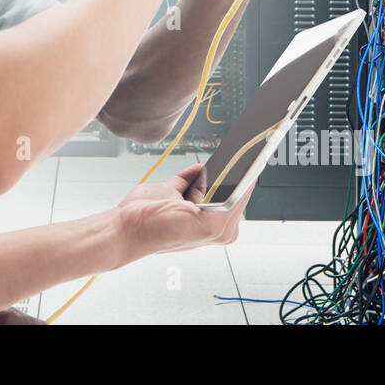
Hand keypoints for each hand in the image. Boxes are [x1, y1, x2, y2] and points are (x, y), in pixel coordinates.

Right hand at [114, 163, 255, 262]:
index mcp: (220, 228)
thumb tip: (244, 183)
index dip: (247, 178)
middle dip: (231, 172)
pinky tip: (199, 168)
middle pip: (226, 186)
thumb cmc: (164, 233)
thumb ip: (226, 205)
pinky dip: (194, 170)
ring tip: (227, 154)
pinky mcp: (174, 191)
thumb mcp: (206, 223)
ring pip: (209, 179)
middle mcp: (208, 217)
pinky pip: (190, 175)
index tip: (256, 159)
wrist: (129, 227)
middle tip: (241, 152)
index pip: (241, 197)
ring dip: (212, 170)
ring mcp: (190, 203)